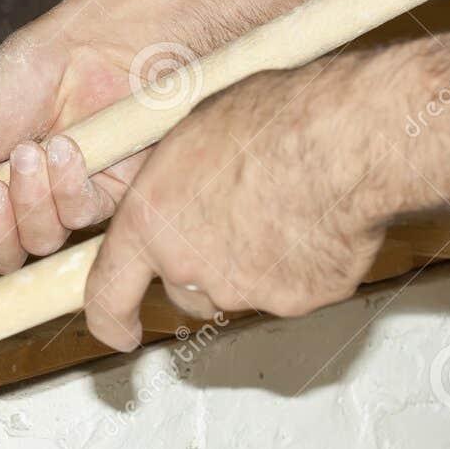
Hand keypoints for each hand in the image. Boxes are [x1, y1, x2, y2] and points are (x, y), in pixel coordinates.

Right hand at [0, 0, 207, 286]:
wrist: (99, 43)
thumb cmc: (33, 69)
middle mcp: (22, 203)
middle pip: (1, 255)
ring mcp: (64, 203)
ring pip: (40, 241)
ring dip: (31, 200)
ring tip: (32, 151)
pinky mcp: (108, 197)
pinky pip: (81, 217)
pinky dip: (68, 187)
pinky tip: (66, 149)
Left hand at [83, 61, 401, 350]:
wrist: (342, 137)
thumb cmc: (272, 118)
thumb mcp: (195, 133)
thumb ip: (178, 182)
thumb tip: (182, 187)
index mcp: (151, 222)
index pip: (107, 294)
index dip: (109, 319)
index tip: (118, 330)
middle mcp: (190, 267)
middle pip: (188, 290)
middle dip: (206, 266)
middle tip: (238, 218)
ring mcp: (246, 291)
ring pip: (243, 291)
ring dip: (256, 264)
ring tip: (286, 205)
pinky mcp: (299, 300)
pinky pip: (297, 289)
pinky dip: (306, 265)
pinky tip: (320, 219)